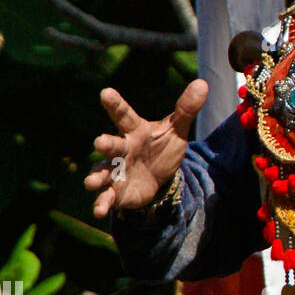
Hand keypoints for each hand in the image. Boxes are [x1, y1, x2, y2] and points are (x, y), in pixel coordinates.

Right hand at [85, 80, 207, 217]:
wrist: (159, 177)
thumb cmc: (161, 147)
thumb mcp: (176, 129)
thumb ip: (186, 109)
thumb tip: (203, 83)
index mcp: (134, 131)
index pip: (124, 115)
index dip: (115, 104)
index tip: (106, 92)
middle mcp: (121, 149)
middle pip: (111, 145)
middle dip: (105, 144)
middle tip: (100, 142)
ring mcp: (115, 170)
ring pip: (101, 171)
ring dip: (96, 176)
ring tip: (92, 182)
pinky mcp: (115, 191)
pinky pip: (105, 197)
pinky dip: (101, 203)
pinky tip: (99, 210)